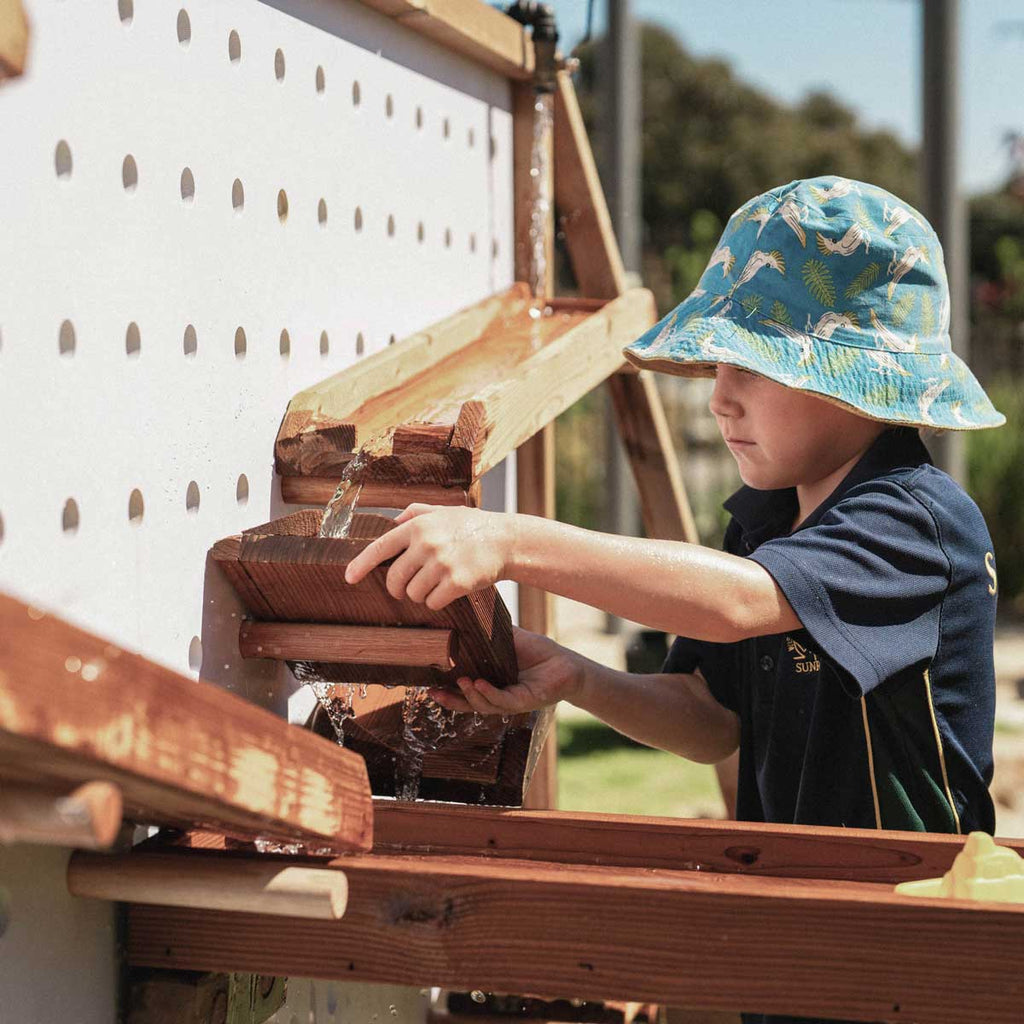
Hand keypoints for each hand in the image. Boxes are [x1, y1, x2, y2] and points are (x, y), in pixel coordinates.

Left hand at [343, 504, 514, 610]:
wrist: (506, 540)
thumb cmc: (472, 526)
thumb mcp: (444, 511)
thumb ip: (416, 513)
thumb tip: (393, 521)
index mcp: (418, 526)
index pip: (380, 548)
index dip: (361, 565)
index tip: (349, 578)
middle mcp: (426, 544)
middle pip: (395, 579)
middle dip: (399, 588)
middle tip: (408, 588)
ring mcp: (441, 563)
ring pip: (413, 594)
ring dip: (422, 595)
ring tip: (437, 583)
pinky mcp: (456, 582)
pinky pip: (433, 602)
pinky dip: (438, 601)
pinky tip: (450, 590)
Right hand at [429, 626, 583, 715]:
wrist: (566, 664)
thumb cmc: (538, 652)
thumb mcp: (509, 640)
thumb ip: (488, 633)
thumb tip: (467, 614)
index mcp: (490, 683)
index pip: (463, 692)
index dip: (446, 692)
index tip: (427, 686)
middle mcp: (497, 696)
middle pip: (468, 704)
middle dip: (450, 701)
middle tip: (432, 692)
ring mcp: (509, 701)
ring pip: (483, 705)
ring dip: (469, 696)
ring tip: (462, 681)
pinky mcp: (523, 702)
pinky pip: (503, 701)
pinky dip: (489, 694)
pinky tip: (479, 684)